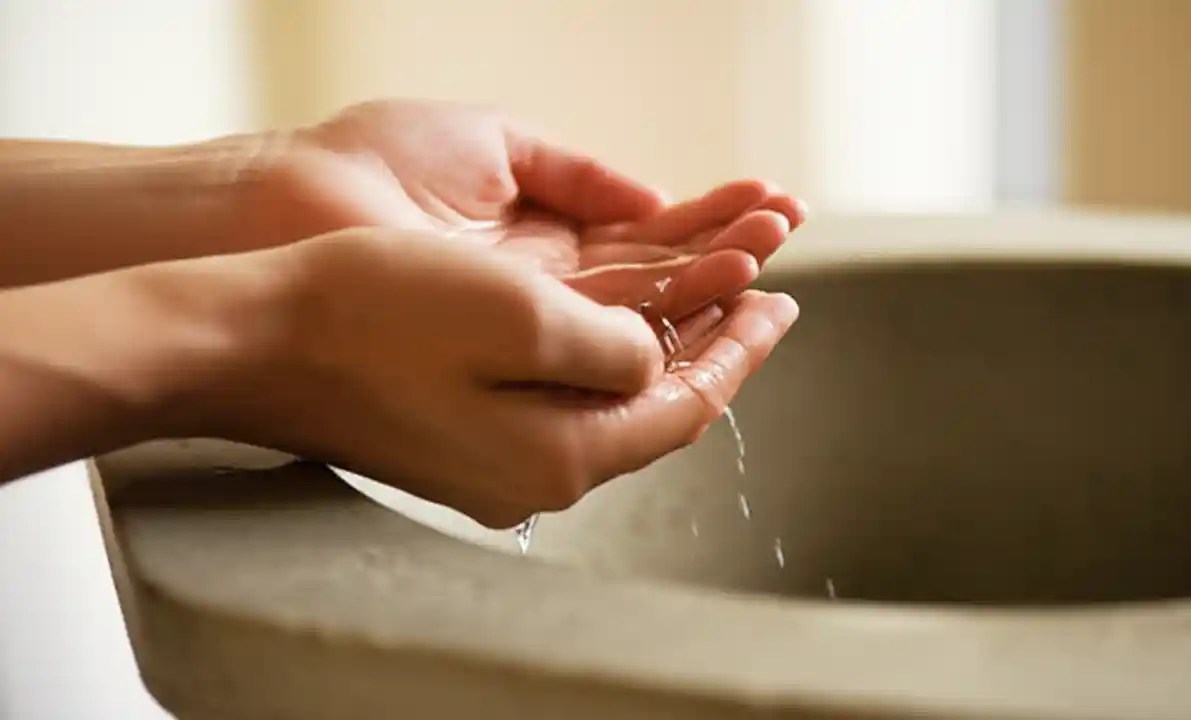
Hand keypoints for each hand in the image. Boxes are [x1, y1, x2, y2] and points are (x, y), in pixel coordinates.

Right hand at [208, 227, 797, 527]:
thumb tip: (652, 358)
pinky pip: (559, 402)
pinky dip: (603, 361)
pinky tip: (611, 330)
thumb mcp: (523, 316)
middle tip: (758, 297)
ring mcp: (492, 465)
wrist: (256, 339)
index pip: (685, 406)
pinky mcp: (458, 442)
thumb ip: (614, 347)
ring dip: (659, 350)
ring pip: (608, 405)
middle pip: (653, 412)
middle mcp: (533, 477)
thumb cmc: (376, 316)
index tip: (780, 304)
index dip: (740, 351)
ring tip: (701, 303)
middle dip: (710, 350)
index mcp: (561, 454)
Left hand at [258, 99, 805, 318]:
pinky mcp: (517, 346)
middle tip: (790, 226)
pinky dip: (673, 301)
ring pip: (645, 308)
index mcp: (539, 243)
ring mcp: (532, 326)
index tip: (766, 204)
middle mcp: (544, 296)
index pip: (644, 242)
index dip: (707, 225)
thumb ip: (579, 173)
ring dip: (714, 276)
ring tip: (776, 244)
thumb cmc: (373, 162)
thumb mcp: (496, 145)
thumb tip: (655, 195)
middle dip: (726, 251)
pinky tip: (726, 277)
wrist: (296, 205)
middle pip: (656, 280)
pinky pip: (613, 328)